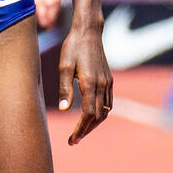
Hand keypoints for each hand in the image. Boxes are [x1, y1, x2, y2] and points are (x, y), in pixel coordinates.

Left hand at [58, 21, 112, 144]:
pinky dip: (101, 113)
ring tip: (81, 131)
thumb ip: (64, 89)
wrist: (89, 31)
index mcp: (90, 82)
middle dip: (86, 130)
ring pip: (106, 111)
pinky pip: (108, 102)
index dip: (81, 129)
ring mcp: (108, 82)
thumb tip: (63, 110)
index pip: (89, 114)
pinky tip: (90, 116)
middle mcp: (102, 84)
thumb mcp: (64, 67)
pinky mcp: (109, 79)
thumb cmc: (72, 47)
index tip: (72, 139)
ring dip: (94, 124)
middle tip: (73, 140)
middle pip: (98, 116)